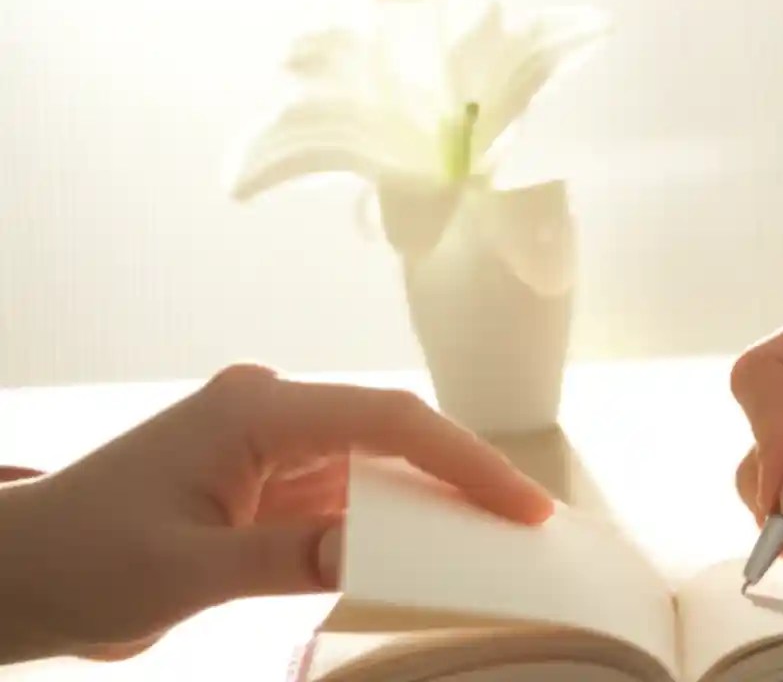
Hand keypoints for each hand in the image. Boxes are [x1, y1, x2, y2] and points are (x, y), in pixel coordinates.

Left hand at [0, 364, 553, 663]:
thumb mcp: (186, 569)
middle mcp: (269, 415)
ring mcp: (269, 448)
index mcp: (253, 413)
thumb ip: (287, 556)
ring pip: (374, 470)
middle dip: (461, 480)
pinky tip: (423, 553)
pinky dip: (387, 527)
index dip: (463, 460)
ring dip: (428, 506)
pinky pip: (345, 499)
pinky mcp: (267, 484)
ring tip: (489, 543)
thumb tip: (377, 554)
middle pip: (392, 438)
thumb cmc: (83, 560)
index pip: (386, 422)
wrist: (19, 574)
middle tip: (526, 527)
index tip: (520, 505)